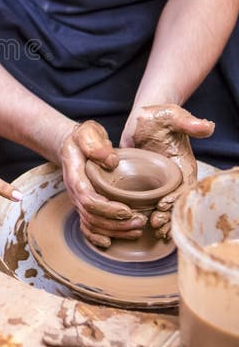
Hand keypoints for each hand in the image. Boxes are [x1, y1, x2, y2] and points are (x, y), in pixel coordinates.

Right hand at [59, 120, 145, 248]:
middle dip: (116, 224)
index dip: (107, 209)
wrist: (73, 146)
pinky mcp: (84, 206)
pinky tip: (112, 243)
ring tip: (137, 230)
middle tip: (140, 222)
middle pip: (91, 217)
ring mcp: (78, 201)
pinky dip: (98, 238)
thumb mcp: (88, 132)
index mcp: (75, 176)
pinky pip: (87, 227)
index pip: (88, 199)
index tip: (127, 210)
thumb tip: (111, 161)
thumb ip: (96, 143)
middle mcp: (75, 192)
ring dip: (114, 231)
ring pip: (92, 224)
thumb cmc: (83, 138)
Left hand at [121, 104, 214, 238]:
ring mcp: (160, 183)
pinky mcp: (145, 185)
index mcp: (184, 165)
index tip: (163, 205)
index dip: (176, 198)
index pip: (184, 187)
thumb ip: (188, 122)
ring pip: (164, 207)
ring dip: (161, 220)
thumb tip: (207, 126)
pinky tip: (140, 224)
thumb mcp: (173, 116)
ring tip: (152, 230)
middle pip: (175, 203)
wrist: (142, 119)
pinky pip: (148, 204)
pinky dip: (146, 214)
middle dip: (168, 216)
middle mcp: (174, 178)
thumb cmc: (160, 116)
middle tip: (155, 225)